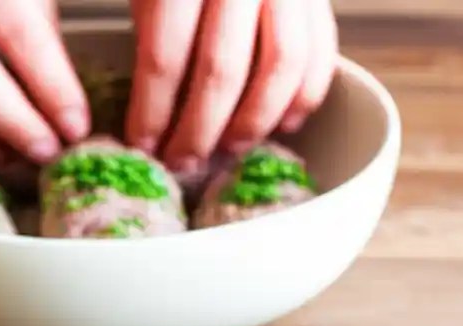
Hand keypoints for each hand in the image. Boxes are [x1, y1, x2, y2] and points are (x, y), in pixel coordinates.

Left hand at [126, 0, 338, 171]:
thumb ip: (146, 26)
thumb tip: (145, 110)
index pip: (164, 55)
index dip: (151, 110)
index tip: (141, 144)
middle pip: (222, 69)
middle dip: (199, 129)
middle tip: (181, 162)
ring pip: (280, 65)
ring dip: (253, 120)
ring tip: (228, 150)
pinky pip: (320, 52)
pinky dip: (304, 97)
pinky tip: (281, 125)